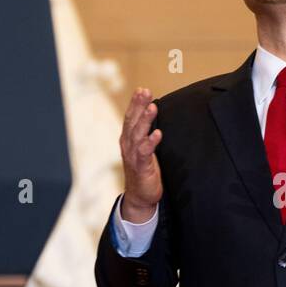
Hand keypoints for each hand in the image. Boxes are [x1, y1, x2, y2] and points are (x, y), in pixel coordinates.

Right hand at [119, 87, 163, 221]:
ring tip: (153, 107)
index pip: (131, 117)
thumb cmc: (144, 170)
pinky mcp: (140, 167)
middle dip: (138, 105)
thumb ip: (146, 133)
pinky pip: (144, 152)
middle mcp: (128, 145)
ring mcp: (133, 156)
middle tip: (144, 91)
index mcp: (128, 139)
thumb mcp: (144, 148)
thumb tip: (154, 116)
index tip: (142, 89)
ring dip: (145, 120)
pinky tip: (157, 133)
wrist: (140, 196)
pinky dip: (150, 142)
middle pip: (132, 121)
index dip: (136, 103)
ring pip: (138, 134)